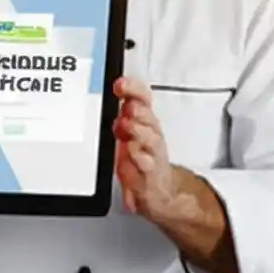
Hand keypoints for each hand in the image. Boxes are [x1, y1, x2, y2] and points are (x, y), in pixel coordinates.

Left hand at [113, 76, 178, 218]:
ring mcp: (152, 154)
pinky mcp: (151, 174)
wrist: (158, 188)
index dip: (134, 89)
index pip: (143, 98)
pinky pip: (147, 165)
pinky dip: (140, 158)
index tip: (120, 84)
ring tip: (128, 125)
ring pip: (150, 139)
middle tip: (129, 106)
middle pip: (148, 117)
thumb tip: (114, 90)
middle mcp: (151, 134)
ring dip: (139, 130)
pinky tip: (133, 152)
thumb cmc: (142, 155)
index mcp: (144, 120)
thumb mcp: (130, 131)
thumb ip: (124, 112)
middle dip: (138, 109)